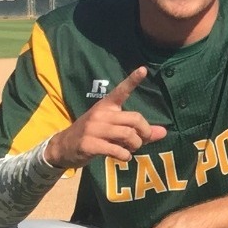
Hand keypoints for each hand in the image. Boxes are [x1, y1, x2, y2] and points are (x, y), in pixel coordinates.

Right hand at [45, 66, 165, 168]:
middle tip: (141, 141)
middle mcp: (100, 114)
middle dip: (144, 133)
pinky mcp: (90, 144)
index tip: (144, 69)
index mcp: (106, 106)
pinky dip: (125, 156)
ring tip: (130, 149)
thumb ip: (138, 131)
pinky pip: (117, 150)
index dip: (132, 80)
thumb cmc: (94, 135)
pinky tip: (122, 157)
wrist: (63, 147)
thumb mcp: (114, 130)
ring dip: (135, 146)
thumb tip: (163, 132)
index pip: (121, 91)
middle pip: (135, 119)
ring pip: (128, 135)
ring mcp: (94, 128)